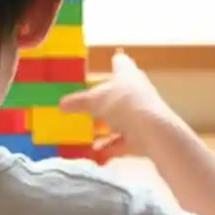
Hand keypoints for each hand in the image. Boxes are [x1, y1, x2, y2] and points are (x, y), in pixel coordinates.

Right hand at [59, 51, 173, 158]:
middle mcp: (138, 90)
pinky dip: (111, 146)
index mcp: (127, 74)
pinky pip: (125, 139)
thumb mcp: (94, 101)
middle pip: (122, 91)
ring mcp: (144, 112)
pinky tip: (97, 153)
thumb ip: (78, 102)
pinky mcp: (146, 134)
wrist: (153, 131)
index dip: (115, 62)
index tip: (110, 61)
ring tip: (89, 136)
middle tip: (89, 104)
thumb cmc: (124, 104)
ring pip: (123, 118)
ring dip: (107, 127)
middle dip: (106, 99)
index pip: (121, 62)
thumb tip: (61, 104)